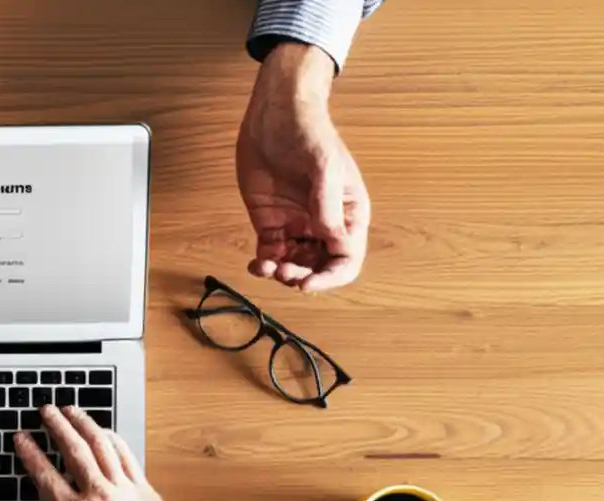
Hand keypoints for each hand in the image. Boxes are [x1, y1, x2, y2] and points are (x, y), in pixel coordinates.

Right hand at [3, 406, 202, 500]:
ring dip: (84, 423)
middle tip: (45, 411)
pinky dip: (112, 438)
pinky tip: (103, 430)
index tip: (22, 439)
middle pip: (74, 450)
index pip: (46, 476)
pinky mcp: (144, 488)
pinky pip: (126, 454)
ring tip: (71, 410)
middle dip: (57, 426)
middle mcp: (100, 496)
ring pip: (101, 445)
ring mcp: (124, 488)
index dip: (30, 454)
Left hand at [237, 42, 369, 291]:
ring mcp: (297, 225)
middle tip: (283, 272)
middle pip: (319, 268)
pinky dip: (263, 266)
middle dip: (302, 277)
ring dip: (281, 275)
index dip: (330, 278)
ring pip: (294, 266)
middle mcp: (324, 224)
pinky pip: (270, 255)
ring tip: (266, 267)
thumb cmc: (308, 133)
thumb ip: (327, 205)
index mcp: (348, 215)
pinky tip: (256, 265)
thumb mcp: (324, 166)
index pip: (346, 259)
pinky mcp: (271, 222)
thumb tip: (331, 240)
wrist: (274, 115)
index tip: (308, 283)